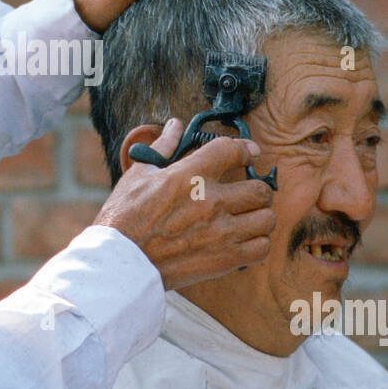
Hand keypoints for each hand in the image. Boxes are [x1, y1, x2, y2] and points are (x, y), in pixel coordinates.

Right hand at [92, 119, 275, 289]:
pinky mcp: (224, 259)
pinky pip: (261, 248)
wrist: (121, 262)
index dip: (245, 148)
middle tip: (246, 193)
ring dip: (259, 216)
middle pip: (260, 188)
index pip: (232, 150)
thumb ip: (162, 148)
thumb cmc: (124, 217)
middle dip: (256, 188)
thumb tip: (174, 126)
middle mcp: (210, 201)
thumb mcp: (139, 174)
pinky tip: (243, 240)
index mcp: (189, 176)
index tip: (249, 153)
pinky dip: (257, 243)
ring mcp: (220, 232)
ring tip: (247, 218)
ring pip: (266, 218)